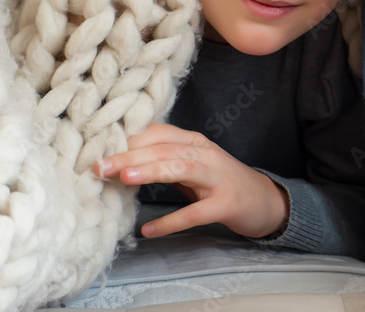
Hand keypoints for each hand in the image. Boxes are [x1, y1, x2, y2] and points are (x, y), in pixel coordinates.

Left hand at [94, 123, 288, 238]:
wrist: (265, 200)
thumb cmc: (221, 182)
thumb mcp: (194, 165)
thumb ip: (164, 161)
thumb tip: (120, 163)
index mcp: (196, 143)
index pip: (160, 133)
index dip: (130, 140)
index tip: (99, 150)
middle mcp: (207, 155)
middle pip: (166, 149)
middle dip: (131, 156)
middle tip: (99, 166)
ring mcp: (219, 179)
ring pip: (182, 168)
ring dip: (151, 171)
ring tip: (124, 179)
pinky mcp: (226, 204)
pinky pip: (196, 212)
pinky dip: (171, 221)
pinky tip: (149, 230)